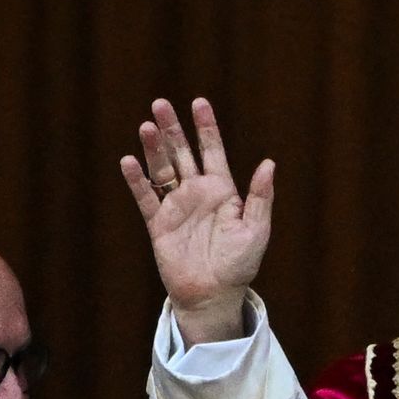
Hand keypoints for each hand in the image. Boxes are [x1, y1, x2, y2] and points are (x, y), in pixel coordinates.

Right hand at [120, 97, 276, 345]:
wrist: (214, 295)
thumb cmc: (240, 265)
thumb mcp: (256, 230)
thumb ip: (261, 197)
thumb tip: (268, 163)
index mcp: (222, 191)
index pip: (212, 151)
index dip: (206, 127)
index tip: (199, 103)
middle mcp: (197, 193)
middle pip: (182, 153)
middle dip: (172, 129)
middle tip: (160, 103)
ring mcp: (177, 207)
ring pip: (162, 170)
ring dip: (154, 149)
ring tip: (146, 126)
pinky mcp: (159, 224)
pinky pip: (146, 198)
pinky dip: (137, 180)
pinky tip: (129, 161)